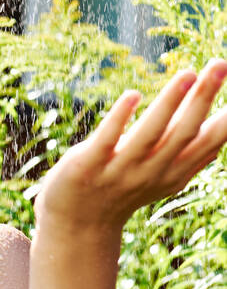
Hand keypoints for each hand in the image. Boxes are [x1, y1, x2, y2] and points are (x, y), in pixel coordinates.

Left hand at [33, 59, 226, 232]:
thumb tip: (220, 138)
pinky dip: (120, 117)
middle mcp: (152, 171)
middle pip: (184, 132)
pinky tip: (133, 94)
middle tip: (219, 64)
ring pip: (150, 134)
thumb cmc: (122, 192)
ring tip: (188, 73)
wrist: (78, 224)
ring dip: (169, 102)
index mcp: (173, 171)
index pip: (208, 143)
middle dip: (203, 97)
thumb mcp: (162, 178)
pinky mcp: (88, 164)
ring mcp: (120, 169)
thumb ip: (190, 159)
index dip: (226, 121)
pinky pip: (107, 139)